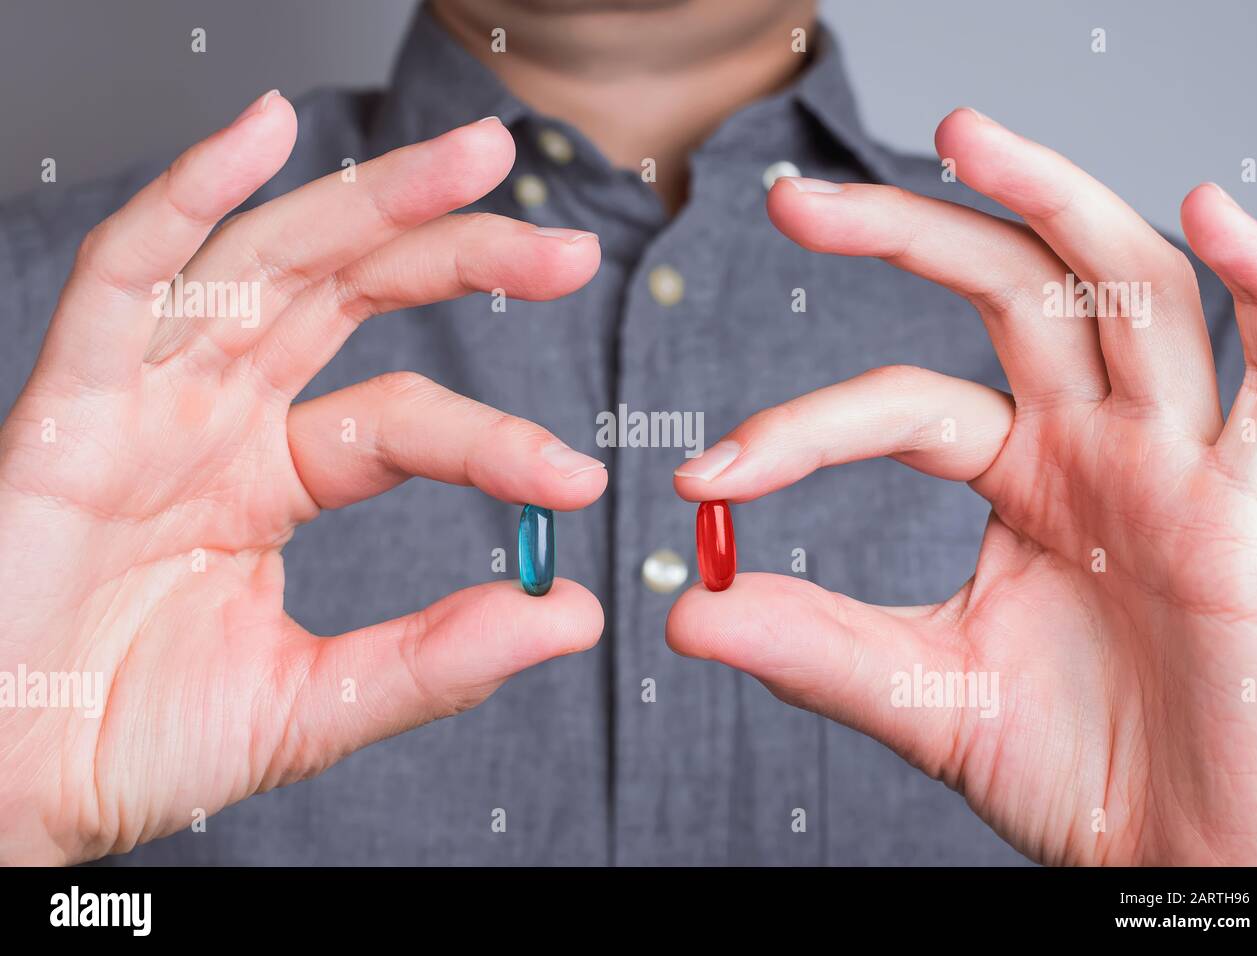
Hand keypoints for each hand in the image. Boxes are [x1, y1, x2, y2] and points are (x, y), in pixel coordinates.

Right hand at [0, 93, 606, 863]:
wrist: (11, 791)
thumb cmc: (133, 741)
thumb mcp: (317, 700)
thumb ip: (439, 656)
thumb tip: (570, 614)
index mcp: (269, 477)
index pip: (405, 421)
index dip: (495, 440)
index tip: (578, 481)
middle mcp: (214, 418)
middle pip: (350, 297)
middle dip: (457, 253)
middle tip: (568, 243)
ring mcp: (146, 403)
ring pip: (265, 263)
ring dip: (370, 201)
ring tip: (474, 159)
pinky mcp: (68, 408)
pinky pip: (124, 279)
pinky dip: (185, 199)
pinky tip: (259, 133)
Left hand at [670, 108, 1256, 864]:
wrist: (1189, 854)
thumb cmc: (1082, 769)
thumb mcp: (927, 693)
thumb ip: (816, 646)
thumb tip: (683, 608)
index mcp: (1025, 476)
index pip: (901, 405)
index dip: (801, 429)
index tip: (706, 479)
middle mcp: (1101, 443)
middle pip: (1011, 290)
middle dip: (910, 230)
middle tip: (793, 201)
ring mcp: (1183, 456)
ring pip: (1128, 291)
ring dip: (1055, 201)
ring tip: (963, 133)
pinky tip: (1204, 212)